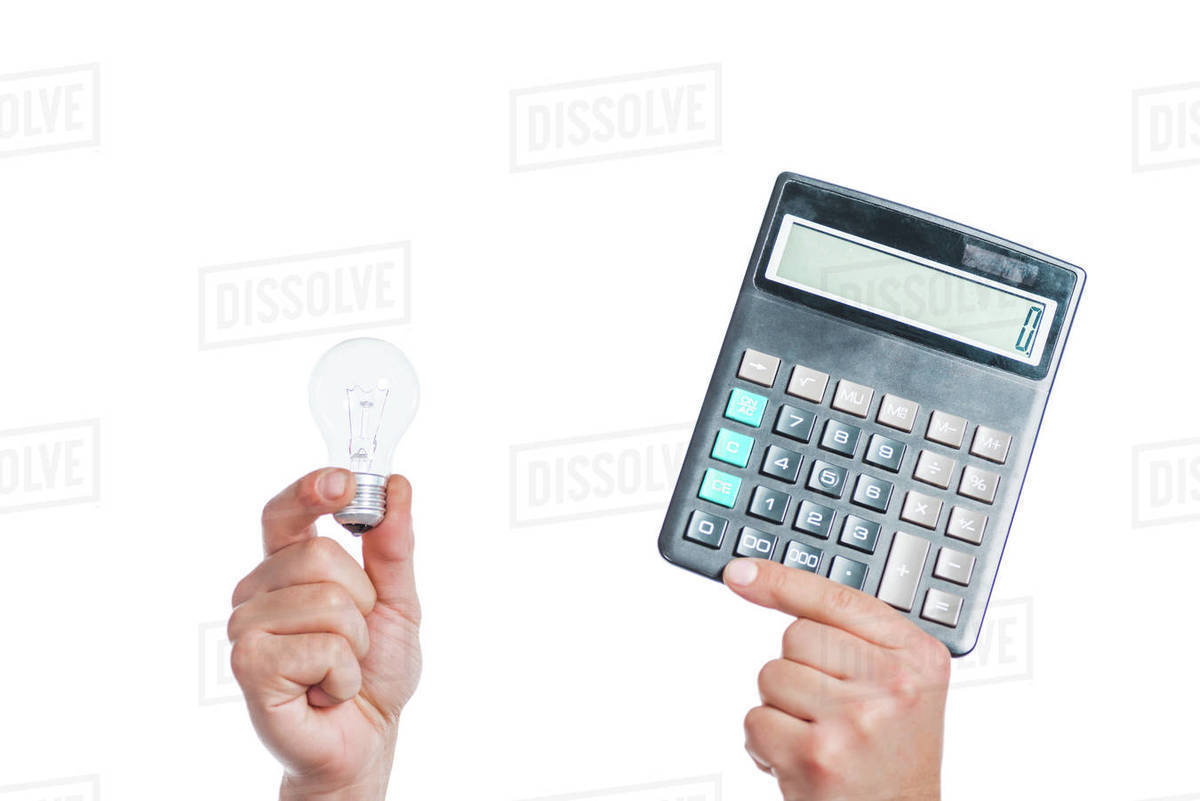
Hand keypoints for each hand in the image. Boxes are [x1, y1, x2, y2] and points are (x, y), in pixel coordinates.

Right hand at [228, 469, 421, 800]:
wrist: (365, 739)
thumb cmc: (374, 671)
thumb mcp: (397, 600)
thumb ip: (394, 546)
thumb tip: (396, 486)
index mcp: (289, 568)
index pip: (284, 513)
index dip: (309, 490)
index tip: (341, 482)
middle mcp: (258, 592)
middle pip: (318, 553)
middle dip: (361, 599)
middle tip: (353, 640)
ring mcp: (247, 627)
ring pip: (327, 600)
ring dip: (355, 643)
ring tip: (338, 669)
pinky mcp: (249, 665)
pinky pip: (322, 646)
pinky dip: (343, 674)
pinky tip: (325, 692)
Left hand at [723, 558, 949, 800]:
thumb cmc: (889, 759)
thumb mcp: (897, 688)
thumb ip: (853, 636)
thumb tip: (757, 579)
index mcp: (918, 656)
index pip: (838, 598)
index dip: (783, 580)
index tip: (741, 571)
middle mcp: (895, 683)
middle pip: (795, 635)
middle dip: (797, 672)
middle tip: (829, 713)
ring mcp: (857, 718)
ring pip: (771, 675)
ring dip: (781, 710)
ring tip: (820, 739)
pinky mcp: (819, 753)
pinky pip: (755, 720)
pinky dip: (765, 745)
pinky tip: (801, 764)